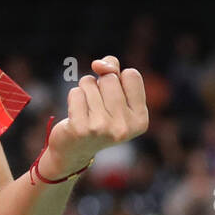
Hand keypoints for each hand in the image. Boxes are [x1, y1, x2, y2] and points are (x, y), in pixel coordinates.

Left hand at [40, 56, 148, 179]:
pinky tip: (75, 115)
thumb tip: (99, 64)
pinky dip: (73, 98)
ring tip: (86, 110)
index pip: (131, 75)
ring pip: (90, 83)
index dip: (118, 79)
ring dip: (84, 90)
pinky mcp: (81, 129)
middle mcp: (124, 127)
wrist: (74, 150)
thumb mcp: (114, 94)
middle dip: (99, 85)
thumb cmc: (97, 116)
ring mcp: (102, 129)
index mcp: (140, 119)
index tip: (113, 99)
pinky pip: (75, 93)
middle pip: (110, 78)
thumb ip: (113, 70)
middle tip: (96, 107)